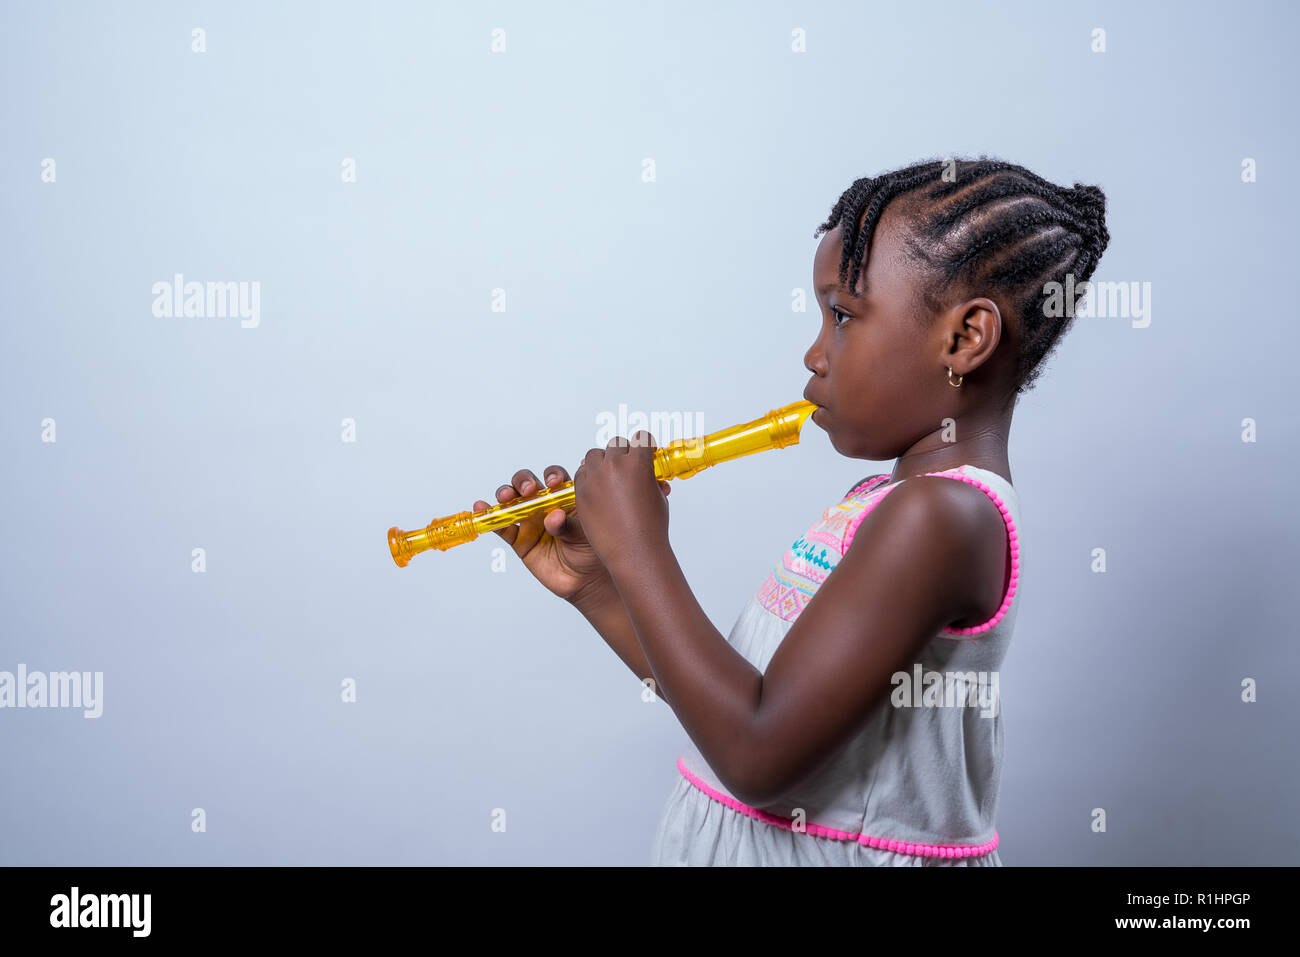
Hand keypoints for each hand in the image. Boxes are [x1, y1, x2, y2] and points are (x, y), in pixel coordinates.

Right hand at [472, 464, 670, 606]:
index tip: (556, 480)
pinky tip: (483, 508)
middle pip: (533, 482)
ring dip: (511, 491)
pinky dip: (491, 515)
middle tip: (538, 487)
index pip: (557, 476)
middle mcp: (551, 503)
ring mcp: (534, 520)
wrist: (604, 582)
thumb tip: (662, 483)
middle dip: (531, 479)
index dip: (554, 475)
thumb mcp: (615, 520)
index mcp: (574, 494)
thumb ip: (623, 502)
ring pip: (515, 498)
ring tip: (516, 496)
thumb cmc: (611, 546)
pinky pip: (502, 525)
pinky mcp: (521, 540)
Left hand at [573, 431, 671, 569]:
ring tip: (609, 477)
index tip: (646, 453)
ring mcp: (595, 478)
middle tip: (627, 467)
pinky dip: (588, 476)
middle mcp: (614, 465)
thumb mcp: (658, 497)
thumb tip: (649, 475)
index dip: (645, 446)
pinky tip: (597, 489)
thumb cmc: (651, 528)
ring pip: (594, 455)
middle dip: (623, 453)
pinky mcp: (581, 492)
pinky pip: (581, 473)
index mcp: (638, 462)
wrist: (634, 552)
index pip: (641, 438)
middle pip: (616, 444)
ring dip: (602, 462)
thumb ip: (650, 479)